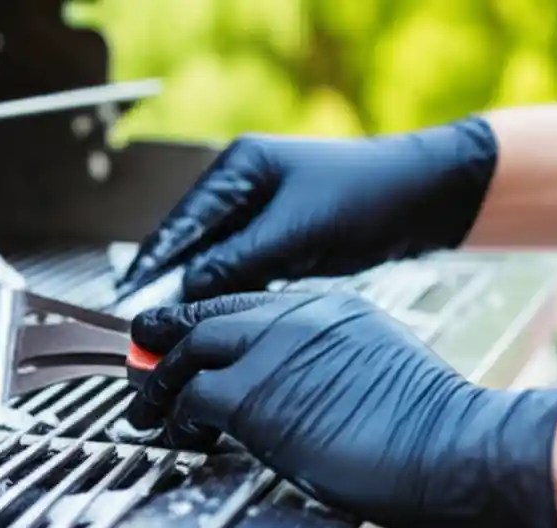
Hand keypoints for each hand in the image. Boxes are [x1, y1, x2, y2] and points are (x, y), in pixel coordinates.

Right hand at [116, 118, 497, 299]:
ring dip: (198, 291)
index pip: (181, 222)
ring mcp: (262, 211)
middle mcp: (243, 185)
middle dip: (169, 282)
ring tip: (174, 330)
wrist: (427, 196)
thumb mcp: (295, 233)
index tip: (129, 299)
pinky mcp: (281, 235)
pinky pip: (241, 267)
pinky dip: (228, 292)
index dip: (152, 264)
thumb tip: (188, 292)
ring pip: (215, 259)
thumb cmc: (366, 199)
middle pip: (191, 242)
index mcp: (239, 168)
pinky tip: (215, 321)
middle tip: (146, 325)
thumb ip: (237, 261)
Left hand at [126, 292, 556, 527]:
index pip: (247, 305)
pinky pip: (189, 399)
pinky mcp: (251, 396)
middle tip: (144, 363)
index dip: (207, 325)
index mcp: (327, 308)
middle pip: (206, 319)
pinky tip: (175, 434)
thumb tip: (301, 390)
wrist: (451, 445)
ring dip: (158, 383)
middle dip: (166, 342)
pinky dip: (174, 418)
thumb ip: (332, 364)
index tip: (184, 340)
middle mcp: (294, 319)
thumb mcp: (379, 368)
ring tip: (144, 407)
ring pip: (186, 353)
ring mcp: (270, 352)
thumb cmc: (432, 426)